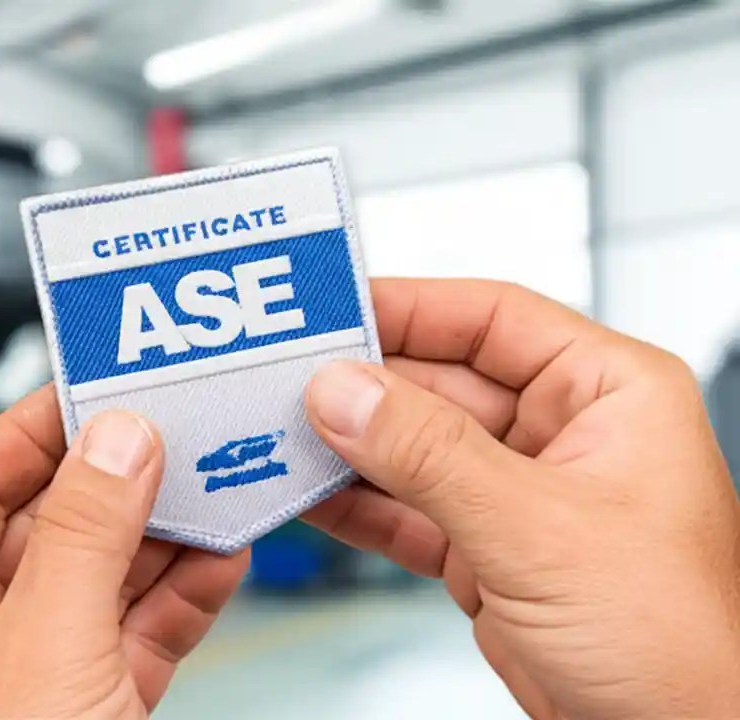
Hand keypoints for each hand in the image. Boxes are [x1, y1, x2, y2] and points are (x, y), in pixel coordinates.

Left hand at [0, 389, 249, 718]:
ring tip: (214, 478)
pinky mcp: (91, 707)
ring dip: (161, 531)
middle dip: (115, 480)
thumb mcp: (43, 651)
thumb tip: (116, 438)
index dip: (32, 432)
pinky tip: (222, 555)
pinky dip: (183, 594)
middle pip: (45, 524)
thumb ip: (85, 537)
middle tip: (175, 427)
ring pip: (101, 574)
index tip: (96, 389)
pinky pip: (138, 630)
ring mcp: (32, 673)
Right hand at [301, 279, 739, 718]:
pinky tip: (309, 493)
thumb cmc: (677, 642)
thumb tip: (343, 391)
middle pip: (440, 382)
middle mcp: (564, 434)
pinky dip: (358, 505)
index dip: (407, 306)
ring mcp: (522, 495)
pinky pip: (409, 510)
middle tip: (281, 382)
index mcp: (609, 393)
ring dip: (349, 447)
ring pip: (415, 449)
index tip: (328, 307)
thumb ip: (430, 455)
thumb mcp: (538, 529)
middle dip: (361, 386)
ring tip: (278, 435)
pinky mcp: (490, 552)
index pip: (491, 319)